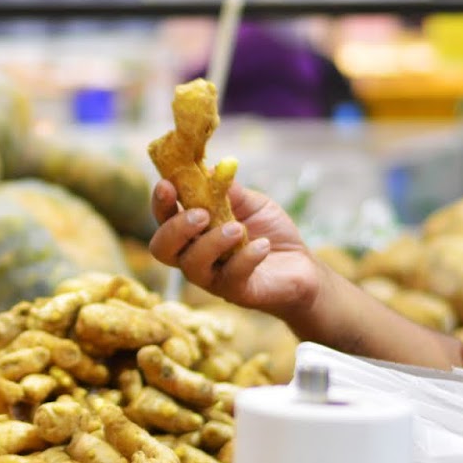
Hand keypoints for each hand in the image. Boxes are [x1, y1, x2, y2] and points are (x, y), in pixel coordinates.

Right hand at [148, 179, 319, 317]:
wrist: (302, 265)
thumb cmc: (270, 233)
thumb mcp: (252, 203)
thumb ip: (229, 190)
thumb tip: (208, 170)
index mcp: (193, 232)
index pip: (163, 219)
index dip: (160, 203)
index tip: (167, 185)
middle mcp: (195, 257)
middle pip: (161, 248)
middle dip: (175, 228)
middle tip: (201, 214)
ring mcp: (214, 278)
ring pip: (192, 266)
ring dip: (211, 243)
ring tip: (237, 229)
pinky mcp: (238, 292)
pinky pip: (232, 277)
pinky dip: (246, 257)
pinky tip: (263, 245)